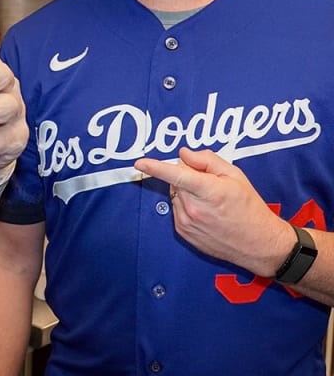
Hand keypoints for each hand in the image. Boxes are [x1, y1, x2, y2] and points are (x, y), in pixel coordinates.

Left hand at [134, 148, 293, 276]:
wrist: (258, 244)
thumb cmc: (250, 209)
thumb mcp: (236, 176)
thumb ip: (207, 160)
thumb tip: (184, 154)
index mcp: (209, 192)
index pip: (177, 176)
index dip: (156, 167)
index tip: (140, 163)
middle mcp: (194, 208)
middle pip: (176, 181)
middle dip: (188, 178)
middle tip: (210, 185)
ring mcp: (186, 222)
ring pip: (175, 195)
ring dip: (187, 194)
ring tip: (212, 203)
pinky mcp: (183, 232)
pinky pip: (176, 210)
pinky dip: (187, 207)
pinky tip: (206, 214)